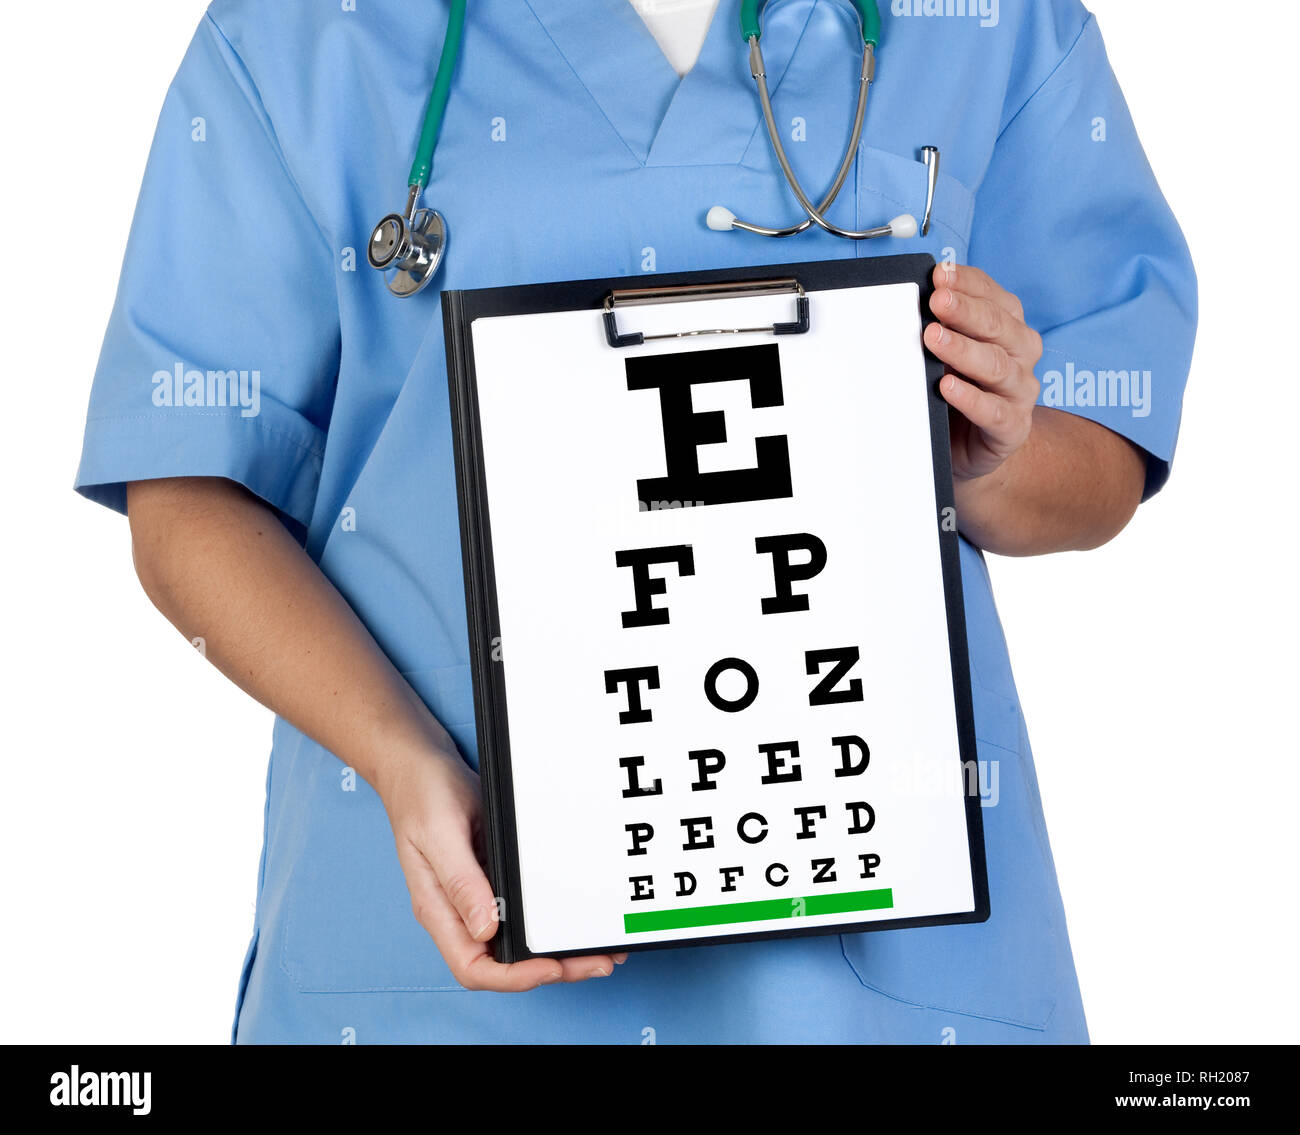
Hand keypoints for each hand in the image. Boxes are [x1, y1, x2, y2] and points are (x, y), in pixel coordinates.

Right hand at [377, 742, 625, 990]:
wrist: (419, 766)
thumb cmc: (422, 795)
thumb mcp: (440, 833)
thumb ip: (461, 882)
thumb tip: (485, 930)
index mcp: (438, 910)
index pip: (473, 967)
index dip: (514, 977)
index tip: (552, 967)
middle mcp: (457, 913)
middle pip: (504, 964)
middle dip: (553, 970)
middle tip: (598, 962)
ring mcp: (475, 899)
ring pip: (517, 944)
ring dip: (558, 952)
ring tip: (599, 951)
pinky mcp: (492, 881)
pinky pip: (523, 914)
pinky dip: (551, 923)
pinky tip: (576, 920)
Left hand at [924, 264, 1042, 481]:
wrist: (970, 446)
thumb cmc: (958, 390)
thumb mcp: (948, 355)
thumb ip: (940, 329)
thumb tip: (912, 303)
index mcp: (1008, 327)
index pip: (992, 296)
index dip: (967, 283)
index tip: (938, 275)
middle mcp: (1021, 353)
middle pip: (997, 326)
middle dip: (965, 311)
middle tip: (936, 301)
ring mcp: (1020, 390)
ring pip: (997, 366)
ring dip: (963, 350)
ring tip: (933, 339)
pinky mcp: (1012, 426)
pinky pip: (994, 411)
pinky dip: (970, 398)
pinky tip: (948, 387)